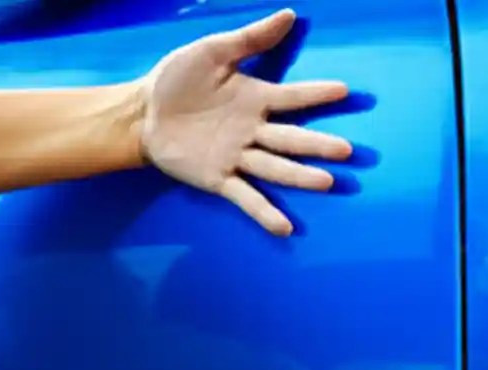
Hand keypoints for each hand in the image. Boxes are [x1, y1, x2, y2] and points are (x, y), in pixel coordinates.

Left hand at [137, 8, 353, 236]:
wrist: (142, 113)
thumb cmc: (176, 80)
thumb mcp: (212, 51)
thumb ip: (250, 39)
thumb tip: (288, 14)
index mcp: (254, 98)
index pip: (293, 97)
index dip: (317, 94)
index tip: (344, 91)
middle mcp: (252, 131)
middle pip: (291, 139)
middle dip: (318, 145)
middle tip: (346, 150)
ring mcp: (237, 157)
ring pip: (275, 168)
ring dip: (300, 177)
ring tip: (326, 182)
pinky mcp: (218, 178)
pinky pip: (245, 197)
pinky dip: (264, 213)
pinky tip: (285, 229)